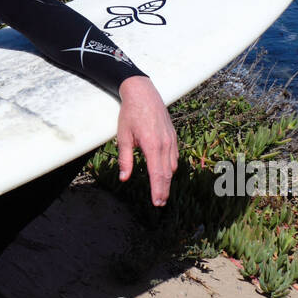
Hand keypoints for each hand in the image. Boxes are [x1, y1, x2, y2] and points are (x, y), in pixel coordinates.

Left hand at [116, 75, 177, 205]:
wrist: (143, 93)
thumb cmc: (130, 114)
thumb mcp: (123, 136)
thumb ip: (125, 159)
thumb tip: (124, 178)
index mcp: (152, 145)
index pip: (157, 174)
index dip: (157, 190)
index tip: (157, 202)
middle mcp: (164, 144)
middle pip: (167, 174)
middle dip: (163, 190)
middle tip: (160, 203)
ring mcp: (171, 140)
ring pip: (172, 166)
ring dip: (167, 180)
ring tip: (161, 191)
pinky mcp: (173, 136)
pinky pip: (174, 156)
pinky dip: (170, 167)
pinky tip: (165, 172)